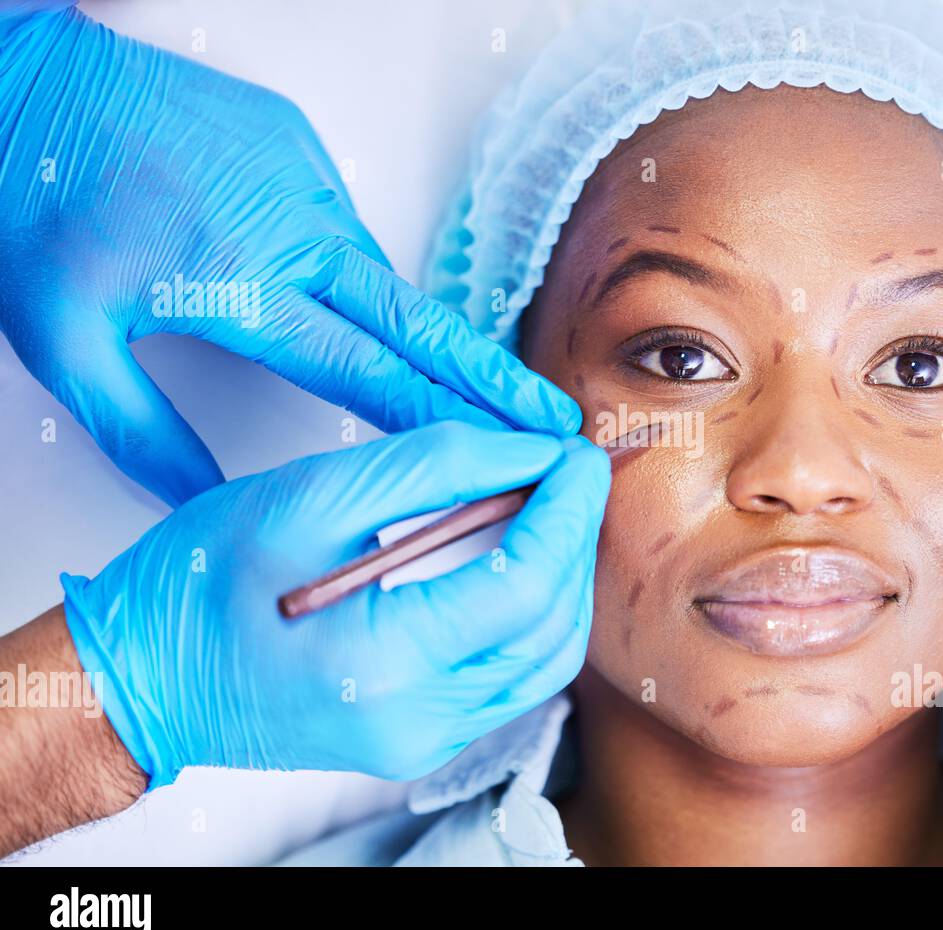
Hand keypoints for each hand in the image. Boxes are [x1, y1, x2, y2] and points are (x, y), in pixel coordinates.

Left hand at [0, 6, 578, 506]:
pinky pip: (349, 227)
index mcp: (245, 281)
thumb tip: (201, 497)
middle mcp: (293, 227)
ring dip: (429, 334)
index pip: (373, 371)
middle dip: (494, 378)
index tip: (508, 449)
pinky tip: (370, 306)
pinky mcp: (297, 146)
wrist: (23, 80)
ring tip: (479, 384)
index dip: (449, 419)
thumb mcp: (61, 338)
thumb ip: (137, 431)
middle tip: (551, 416)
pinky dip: (368, 276)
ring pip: (383, 276)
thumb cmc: (32, 197)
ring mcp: (302, 178)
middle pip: (419, 322)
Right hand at [59, 419, 611, 787]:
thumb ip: (435, 469)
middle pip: (550, 625)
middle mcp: (417, 720)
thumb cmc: (197, 585)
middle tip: (570, 473)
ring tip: (549, 511)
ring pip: (543, 659)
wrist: (142, 678)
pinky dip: (529, 616)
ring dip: (560, 580)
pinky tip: (517, 563)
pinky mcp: (420, 739)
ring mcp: (422, 741)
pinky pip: (509, 679)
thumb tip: (530, 452)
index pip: (526, 584)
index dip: (568, 512)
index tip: (581, 455)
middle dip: (574, 540)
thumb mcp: (311, 497)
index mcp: (385, 662)